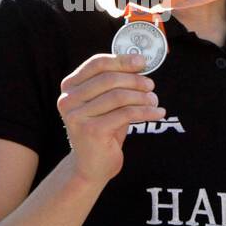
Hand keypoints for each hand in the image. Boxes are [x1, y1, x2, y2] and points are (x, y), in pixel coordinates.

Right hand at [57, 53, 163, 185]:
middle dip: (135, 80)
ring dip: (142, 97)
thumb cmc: (104, 130)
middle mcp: (68, 99)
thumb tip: (140, 63)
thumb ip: (117, 84)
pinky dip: (147, 111)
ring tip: (155, 101)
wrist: (92, 165)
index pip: (96, 64)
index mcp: (70, 87)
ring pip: (119, 96)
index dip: (122, 60)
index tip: (142, 62)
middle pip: (109, 79)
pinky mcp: (91, 131)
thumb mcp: (108, 104)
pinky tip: (158, 113)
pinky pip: (126, 114)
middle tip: (151, 86)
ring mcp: (77, 116)